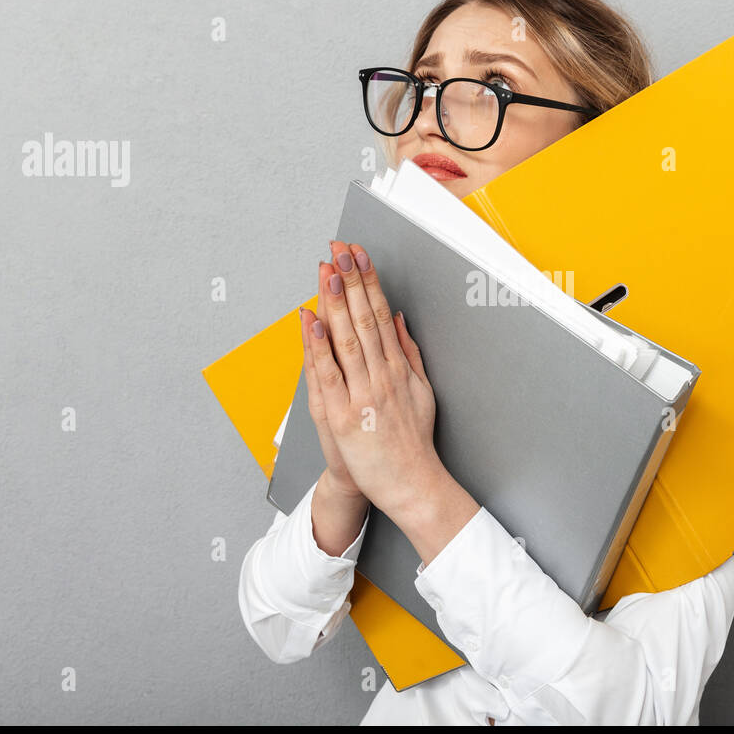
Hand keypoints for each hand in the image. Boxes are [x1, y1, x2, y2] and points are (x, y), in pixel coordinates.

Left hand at [300, 239, 443, 517]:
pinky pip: (327, 375)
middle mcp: (381, 376)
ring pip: (346, 339)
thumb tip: (397, 318)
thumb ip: (408, 352)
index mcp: (398, 368)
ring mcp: (362, 395)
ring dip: (335, 303)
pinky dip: (318, 346)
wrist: (411, 484)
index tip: (357, 256)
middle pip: (363, 319)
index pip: (380, 314)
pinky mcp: (343, 416)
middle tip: (340, 249)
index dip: (367, 281)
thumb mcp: (421, 391)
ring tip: (327, 271)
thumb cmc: (412, 442)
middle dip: (350, 280)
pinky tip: (312, 321)